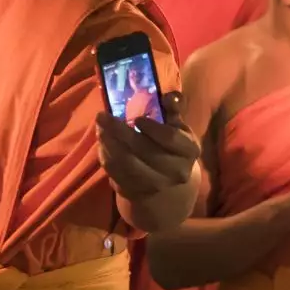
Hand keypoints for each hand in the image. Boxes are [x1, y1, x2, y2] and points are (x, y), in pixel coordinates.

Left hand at [96, 92, 200, 218]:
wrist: (168, 181)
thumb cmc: (171, 146)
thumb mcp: (177, 126)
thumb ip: (172, 109)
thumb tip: (168, 96)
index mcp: (189, 151)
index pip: (171, 138)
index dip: (152, 128)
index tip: (137, 119)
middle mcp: (176, 171)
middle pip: (144, 150)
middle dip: (120, 132)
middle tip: (102, 116)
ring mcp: (156, 185)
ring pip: (128, 164)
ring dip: (109, 144)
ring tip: (99, 128)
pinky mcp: (138, 193)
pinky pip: (117, 175)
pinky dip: (106, 158)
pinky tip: (102, 144)